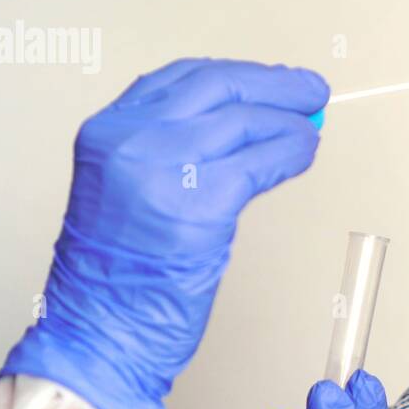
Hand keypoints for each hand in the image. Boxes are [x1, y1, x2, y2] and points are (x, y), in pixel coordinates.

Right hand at [0, 58, 329, 408]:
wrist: (96, 334)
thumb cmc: (115, 276)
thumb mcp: (129, 189)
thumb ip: (175, 149)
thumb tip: (250, 123)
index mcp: (105, 131)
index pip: (181, 78)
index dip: (236, 75)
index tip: (270, 79)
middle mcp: (129, 141)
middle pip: (218, 87)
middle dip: (274, 85)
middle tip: (310, 90)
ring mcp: (162, 170)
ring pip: (244, 121)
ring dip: (290, 121)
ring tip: (312, 129)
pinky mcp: (198, 207)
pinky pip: (259, 164)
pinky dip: (290, 153)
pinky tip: (303, 154)